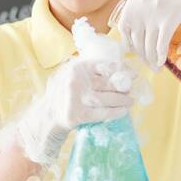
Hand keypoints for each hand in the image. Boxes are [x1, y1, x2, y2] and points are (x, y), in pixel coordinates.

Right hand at [17, 56, 136, 163]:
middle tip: (131, 91)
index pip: (104, 66)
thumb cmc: (65, 94)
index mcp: (77, 68)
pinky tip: (123, 112)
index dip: (121, 70)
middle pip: (108, 83)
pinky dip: (116, 112)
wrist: (47, 115)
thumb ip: (90, 71)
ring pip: (107, 98)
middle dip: (123, 88)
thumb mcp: (73, 75)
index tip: (133, 74)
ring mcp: (76, 98)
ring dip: (122, 100)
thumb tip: (122, 68)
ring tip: (130, 101)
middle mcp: (75, 80)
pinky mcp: (77, 114)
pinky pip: (103, 113)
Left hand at [109, 0, 180, 72]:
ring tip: (157, 68)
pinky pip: (163, 40)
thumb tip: (128, 49)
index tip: (137, 56)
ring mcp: (158, 7)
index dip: (129, 44)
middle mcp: (144, 1)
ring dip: (152, 58)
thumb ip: (139, 19)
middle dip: (143, 56)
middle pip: (137, 36)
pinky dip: (161, 53)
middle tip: (150, 66)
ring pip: (149, 41)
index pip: (124, 27)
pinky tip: (162, 61)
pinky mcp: (172, 14)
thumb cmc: (173, 6)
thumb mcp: (151, 6)